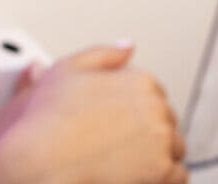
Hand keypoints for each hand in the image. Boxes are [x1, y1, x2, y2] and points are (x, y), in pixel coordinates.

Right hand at [0, 44, 186, 183]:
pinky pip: (176, 176)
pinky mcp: (163, 172)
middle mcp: (156, 108)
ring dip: (154, 155)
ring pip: (172, 148)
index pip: (152, 94)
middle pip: (164, 121)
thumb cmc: (48, 119)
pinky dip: (159, 178)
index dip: (129, 109)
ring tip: (118, 160)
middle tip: (110, 141)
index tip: (110, 120)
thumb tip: (126, 46)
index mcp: (139, 80)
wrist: (41, 161)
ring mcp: (162, 141)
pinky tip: (130, 174)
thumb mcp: (66, 70)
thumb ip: (102, 54)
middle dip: (144, 131)